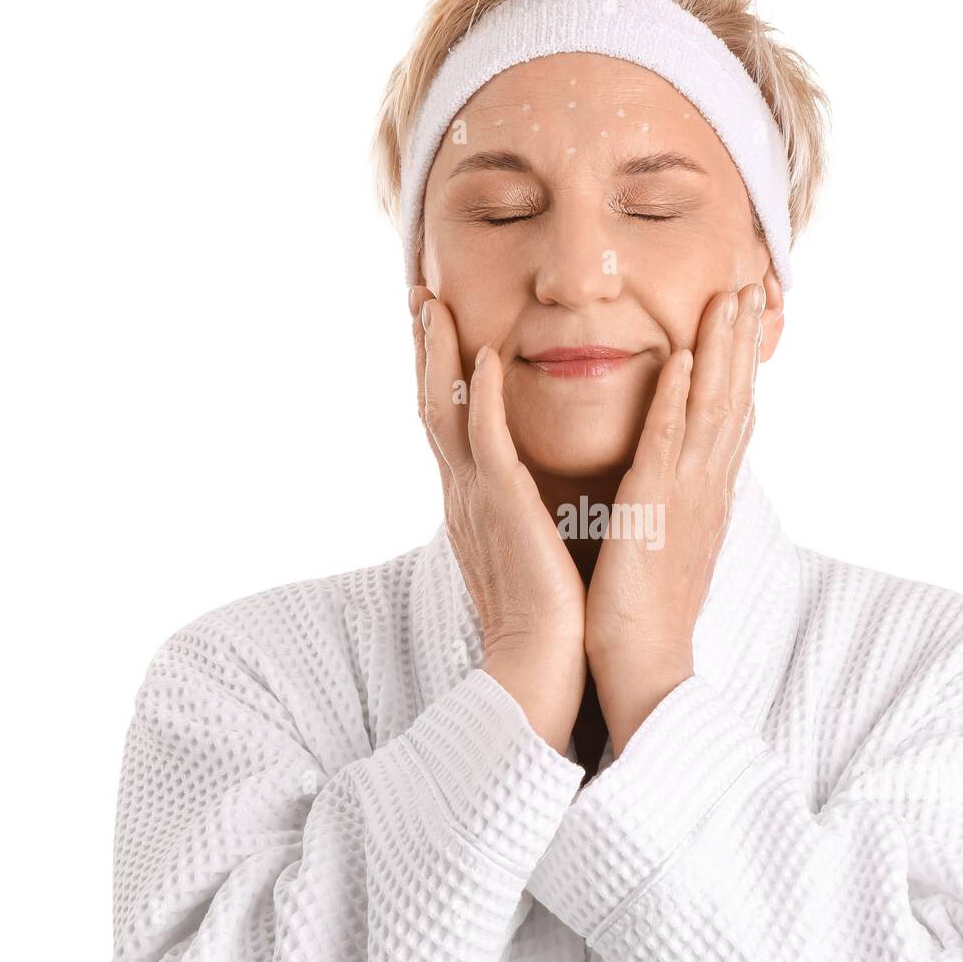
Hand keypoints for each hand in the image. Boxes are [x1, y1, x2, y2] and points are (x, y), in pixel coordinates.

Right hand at [410, 286, 585, 752]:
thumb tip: (529, 493)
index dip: (438, 375)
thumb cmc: (545, 615)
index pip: (449, 425)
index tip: (436, 328)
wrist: (540, 665)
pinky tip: (485, 357)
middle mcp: (462, 494)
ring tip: (434, 305)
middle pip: (432, 406)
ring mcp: (476, 499)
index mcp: (471, 504)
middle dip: (424, 350)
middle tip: (418, 296)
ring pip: (447, 412)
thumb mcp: (525, 550)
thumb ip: (520, 513)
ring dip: (440, 356)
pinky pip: (487, 440)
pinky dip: (484, 397)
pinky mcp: (502, 507)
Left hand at [585, 281, 764, 755]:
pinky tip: (680, 358)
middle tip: (755, 282)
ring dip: (721, 351)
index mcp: (708, 494)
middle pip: (734, 399)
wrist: (643, 665)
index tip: (748, 312)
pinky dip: (676, 401)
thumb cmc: (646, 609)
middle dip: (743, 340)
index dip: (743, 362)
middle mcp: (708, 489)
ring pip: (712, 411)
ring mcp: (686, 499)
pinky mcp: (653, 514)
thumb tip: (680, 467)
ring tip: (729, 298)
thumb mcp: (669, 538)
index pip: (733, 414)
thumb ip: (677, 496)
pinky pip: (666, 448)